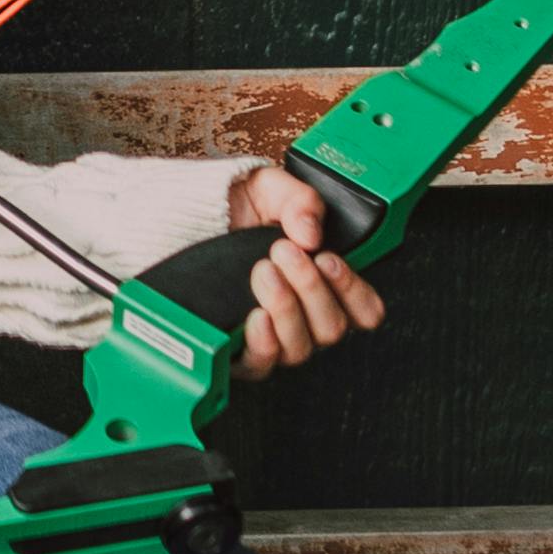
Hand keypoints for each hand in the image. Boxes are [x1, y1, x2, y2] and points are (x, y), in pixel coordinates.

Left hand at [225, 163, 386, 370]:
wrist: (188, 219)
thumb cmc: (237, 208)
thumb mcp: (272, 189)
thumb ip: (300, 202)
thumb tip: (310, 233)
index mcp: (324, 282)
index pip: (364, 309)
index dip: (354, 291)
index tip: (328, 260)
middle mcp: (304, 316)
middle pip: (331, 328)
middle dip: (310, 287)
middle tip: (283, 251)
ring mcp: (273, 336)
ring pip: (300, 348)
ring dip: (285, 307)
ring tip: (263, 271)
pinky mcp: (239, 349)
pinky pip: (262, 364)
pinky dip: (263, 343)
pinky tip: (256, 315)